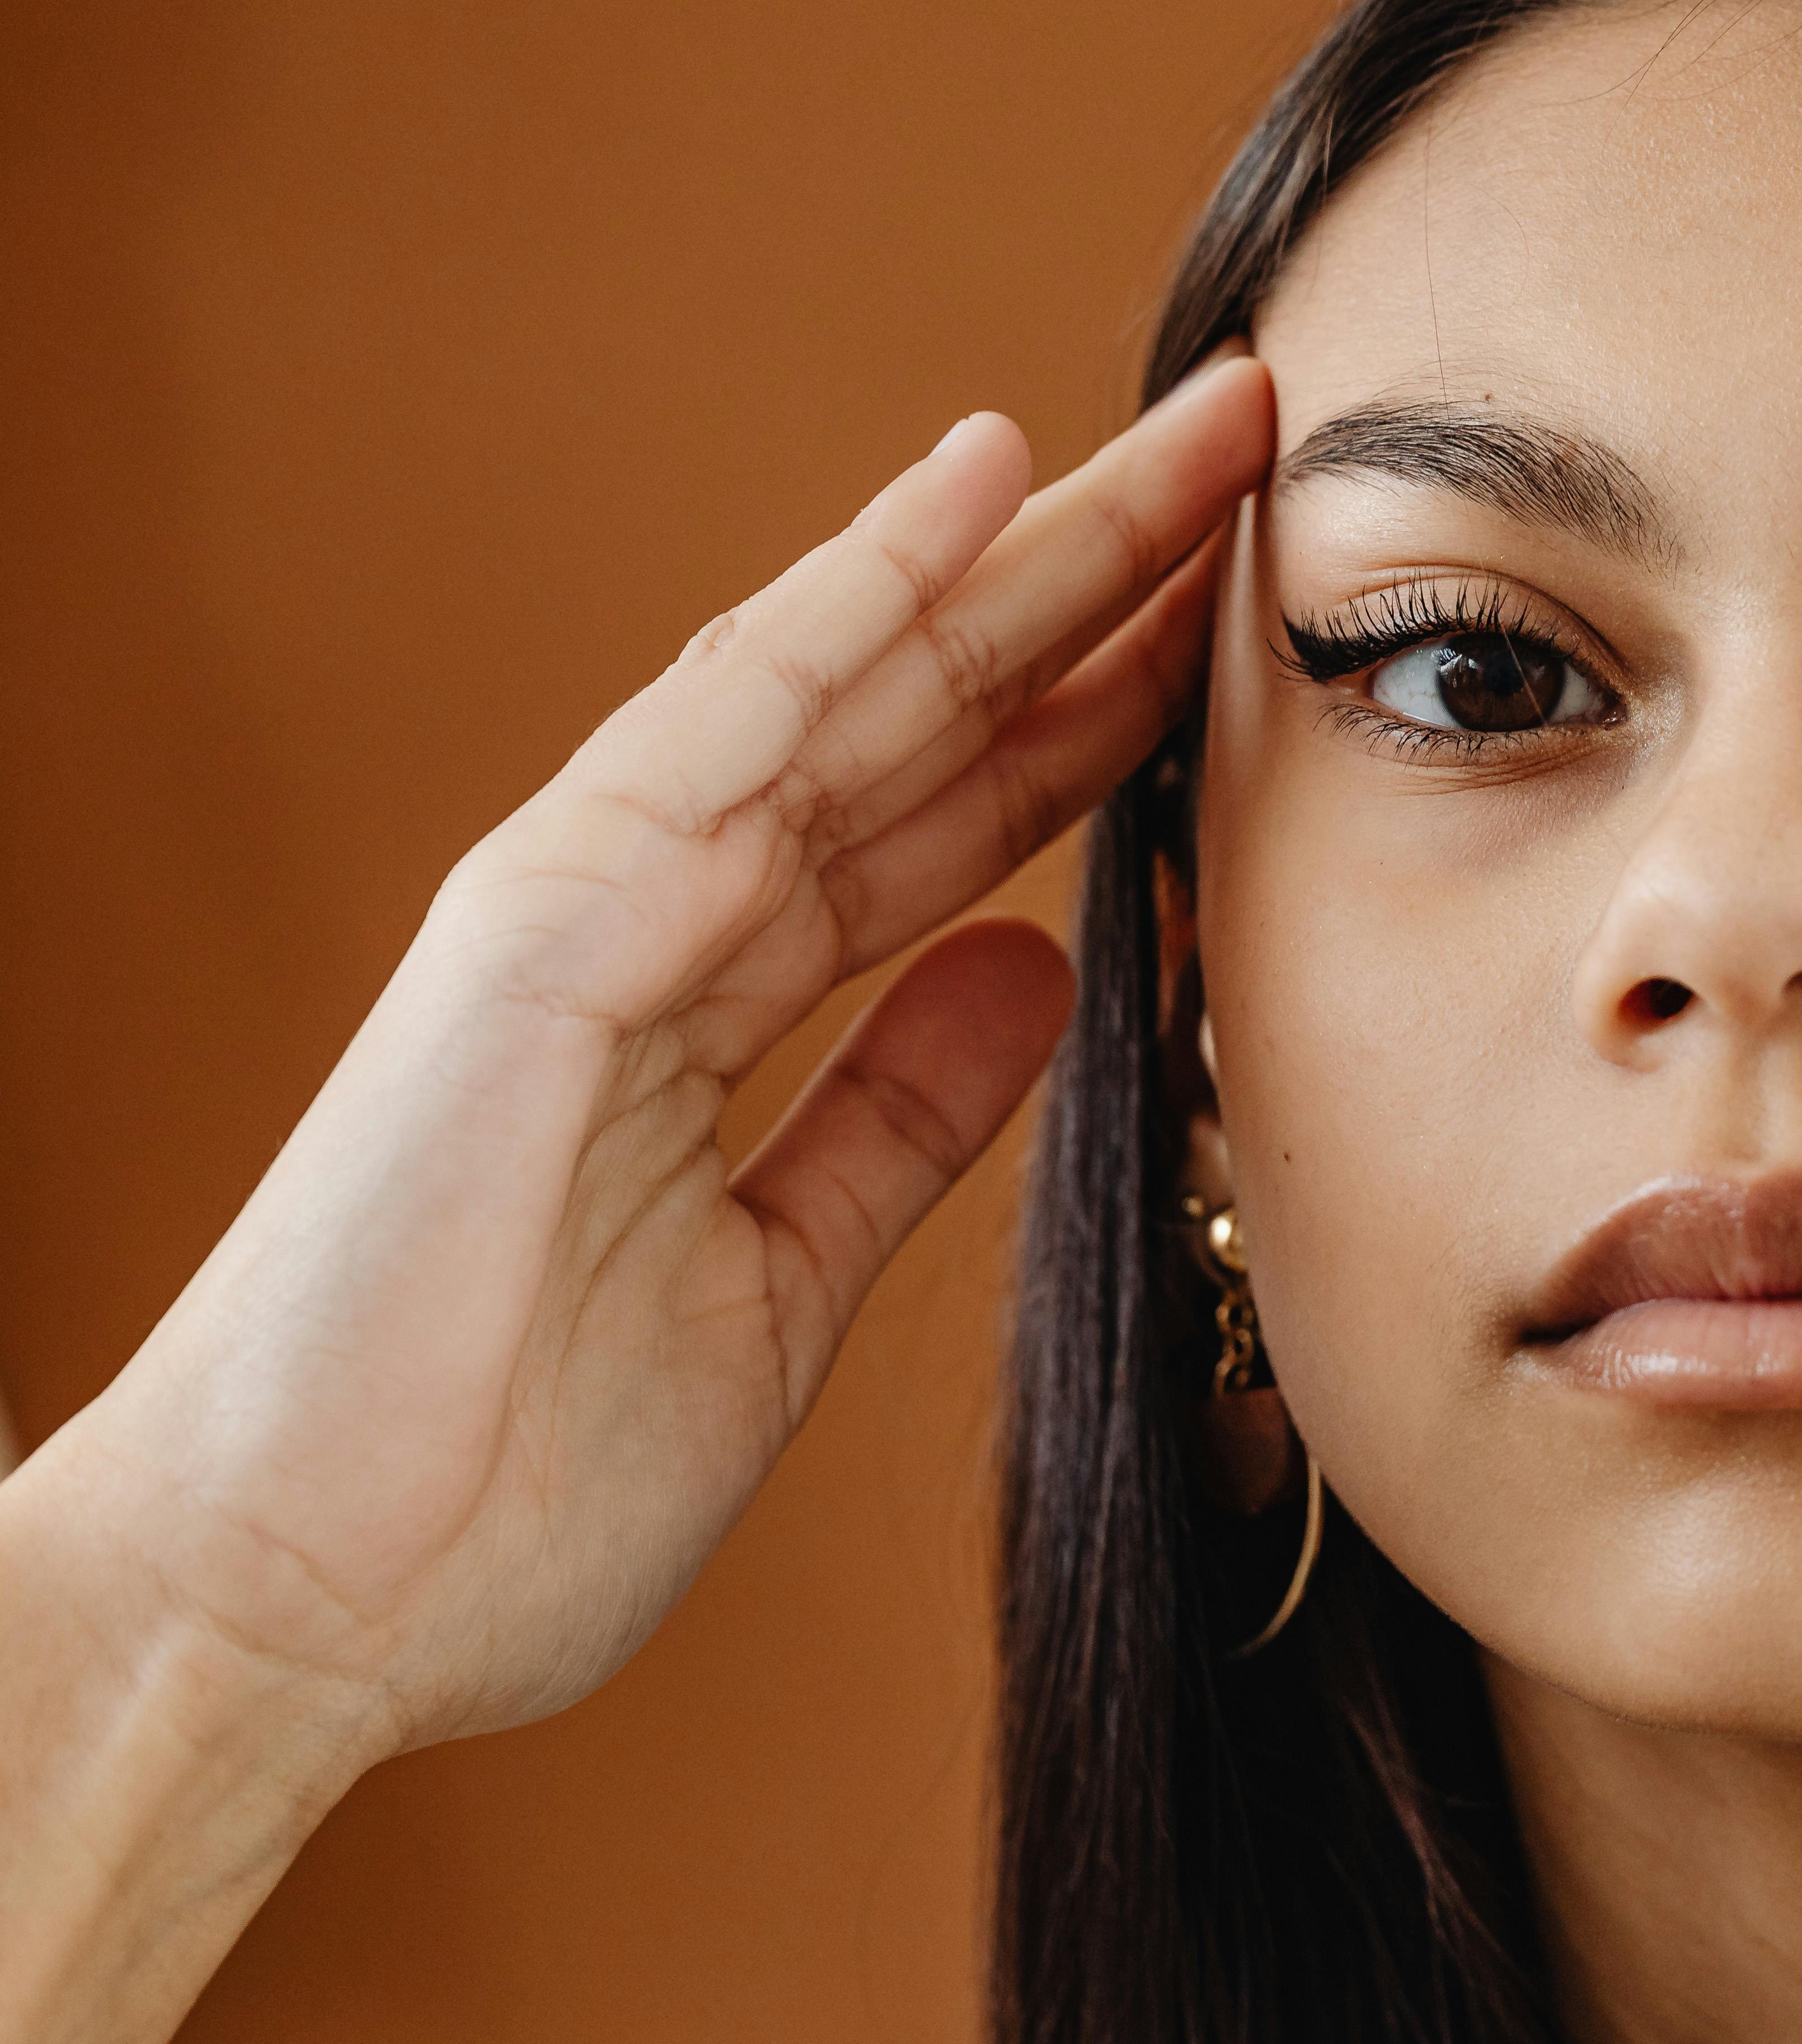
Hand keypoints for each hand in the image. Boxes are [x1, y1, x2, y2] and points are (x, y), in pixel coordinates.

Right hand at [35, 358, 1269, 1759]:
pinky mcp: (544, 921)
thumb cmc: (501, 1485)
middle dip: (1099, 588)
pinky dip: (854, 594)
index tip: (1241, 632)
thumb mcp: (781, 1283)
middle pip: (930, 713)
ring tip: (1183, 430)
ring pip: (858, 676)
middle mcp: (667, 917)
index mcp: (721, 1008)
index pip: (954, 818)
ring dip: (1024, 546)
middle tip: (1253, 457)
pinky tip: (977, 484)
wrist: (306, 1613)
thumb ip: (895, 1120)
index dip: (1100, 714)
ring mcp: (600, 902)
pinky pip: (728, 721)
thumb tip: (1032, 975)